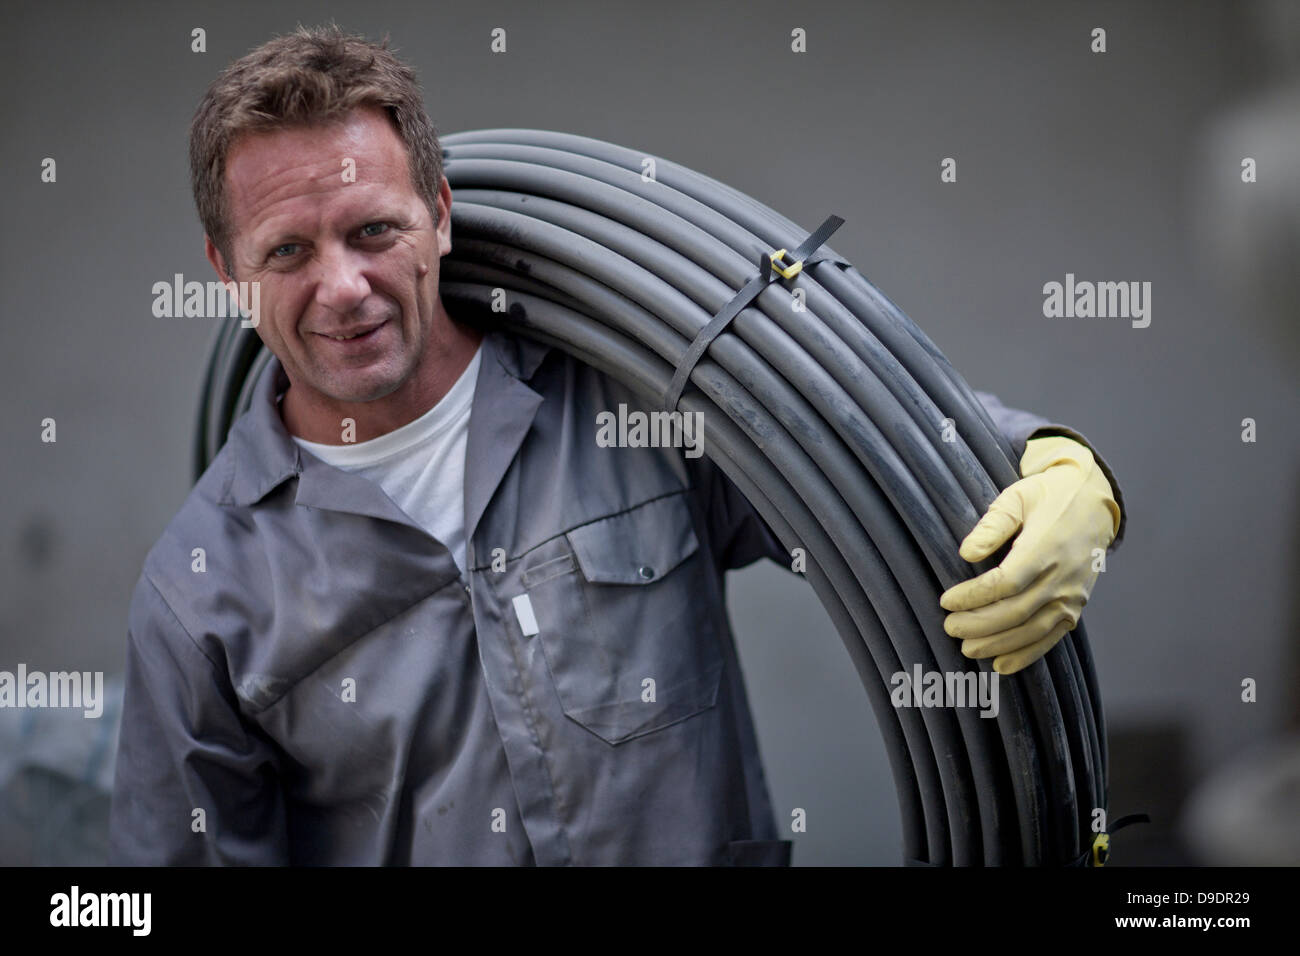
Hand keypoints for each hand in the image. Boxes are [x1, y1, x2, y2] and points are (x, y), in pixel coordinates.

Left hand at [939, 435, 1120, 674]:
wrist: (1093, 503)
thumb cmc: (1047, 497)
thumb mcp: (1016, 498)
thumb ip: (991, 526)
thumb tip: (966, 553)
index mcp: (1044, 548)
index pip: (1004, 583)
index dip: (973, 597)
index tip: (946, 601)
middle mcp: (1061, 577)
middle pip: (1015, 612)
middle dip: (978, 625)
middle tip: (949, 627)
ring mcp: (1072, 596)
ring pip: (1032, 630)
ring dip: (997, 644)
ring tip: (966, 648)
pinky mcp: (1076, 607)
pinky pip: (1051, 637)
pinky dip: (1026, 654)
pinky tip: (1001, 664)